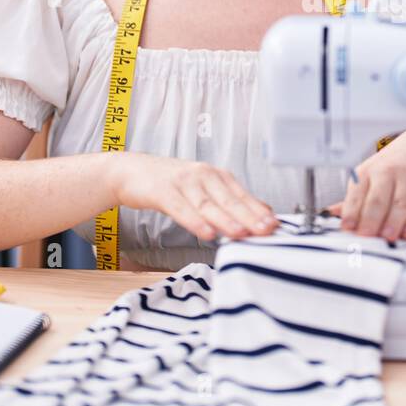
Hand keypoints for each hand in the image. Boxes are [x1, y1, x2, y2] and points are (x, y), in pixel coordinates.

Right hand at [112, 153, 277, 242]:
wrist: (130, 171)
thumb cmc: (169, 183)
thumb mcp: (202, 187)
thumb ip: (228, 200)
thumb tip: (262, 211)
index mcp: (215, 175)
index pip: (242, 195)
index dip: (259, 211)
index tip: (275, 225)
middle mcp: (202, 175)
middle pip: (229, 199)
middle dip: (250, 216)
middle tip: (266, 231)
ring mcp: (182, 182)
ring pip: (208, 205)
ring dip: (226, 220)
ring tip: (241, 233)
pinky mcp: (162, 191)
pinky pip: (181, 208)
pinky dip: (195, 221)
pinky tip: (206, 233)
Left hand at [338, 129, 405, 240]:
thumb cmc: (394, 165)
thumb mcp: (370, 176)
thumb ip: (354, 199)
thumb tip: (329, 215)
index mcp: (367, 171)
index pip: (356, 194)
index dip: (351, 213)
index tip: (347, 229)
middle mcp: (387, 170)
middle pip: (377, 199)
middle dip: (371, 221)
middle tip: (368, 237)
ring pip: (400, 203)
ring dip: (393, 223)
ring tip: (389, 237)